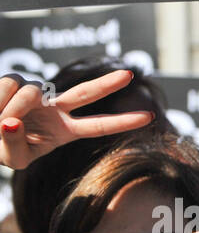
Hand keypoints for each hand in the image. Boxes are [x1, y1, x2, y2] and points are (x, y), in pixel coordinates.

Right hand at [0, 69, 154, 169]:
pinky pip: (10, 84)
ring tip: (0, 121)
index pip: (98, 126)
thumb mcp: (13, 158)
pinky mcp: (16, 79)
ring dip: (12, 107)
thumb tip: (12, 121)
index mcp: (64, 131)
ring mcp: (38, 93)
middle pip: (86, 93)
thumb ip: (15, 143)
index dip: (122, 122)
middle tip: (130, 74)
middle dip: (108, 84)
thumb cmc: (2, 147)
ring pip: (31, 90)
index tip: (149, 118)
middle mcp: (56, 109)